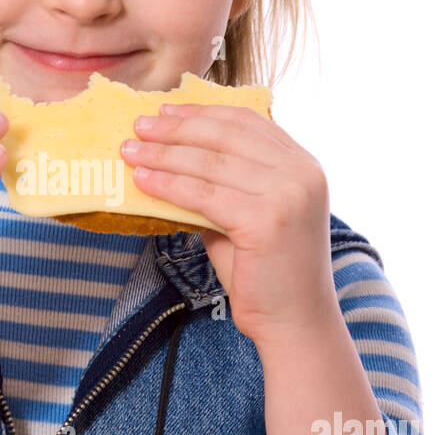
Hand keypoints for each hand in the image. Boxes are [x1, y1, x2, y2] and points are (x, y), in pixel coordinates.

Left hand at [119, 103, 338, 347]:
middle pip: (226, 136)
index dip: (203, 113)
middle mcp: (302, 172)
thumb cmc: (267, 275)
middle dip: (177, 129)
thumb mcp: (249, 216)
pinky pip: (203, 194)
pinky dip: (168, 185)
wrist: (294, 323)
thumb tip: (170, 160)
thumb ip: (224, 186)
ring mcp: (288, 194)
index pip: (247, 122)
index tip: (166, 111)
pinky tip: (143, 181)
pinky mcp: (266, 220)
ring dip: (163, 154)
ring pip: (210, 163)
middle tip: (139, 126)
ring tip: (130, 152)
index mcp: (304, 164)